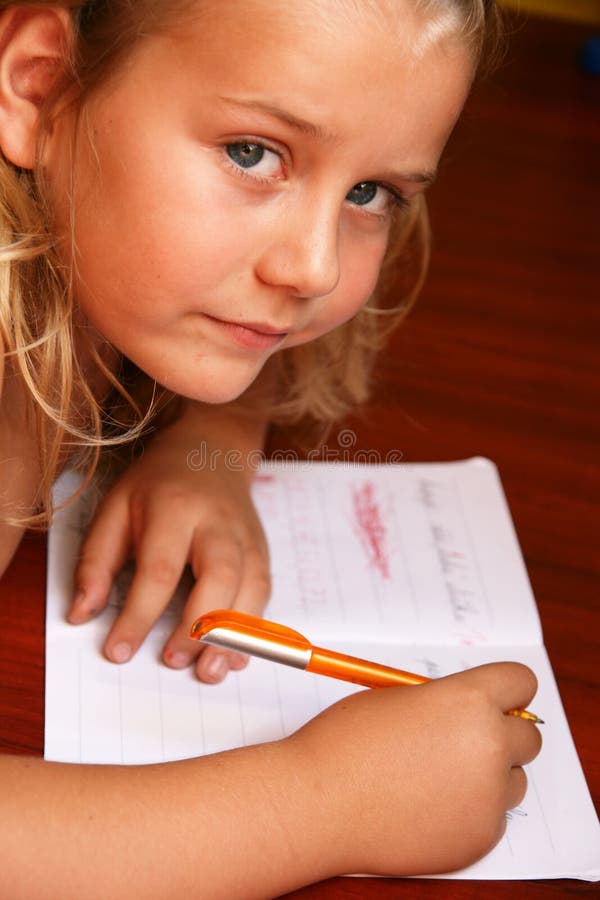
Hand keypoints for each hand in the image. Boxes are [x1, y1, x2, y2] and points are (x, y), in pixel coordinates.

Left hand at [68, 414, 269, 681]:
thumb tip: (82, 614)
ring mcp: (247, 537)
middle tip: (172, 661)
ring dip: (234, 637)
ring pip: (251, 589)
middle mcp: (218, 522)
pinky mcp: (263, 552)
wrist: (212, 449)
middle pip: (219, 576)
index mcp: (174, 507)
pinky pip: (264, 595)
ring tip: (209, 672)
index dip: (139, 615)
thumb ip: (96, 560)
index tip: (118, 651)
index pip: (159, 568)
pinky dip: (254, 631)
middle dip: (199, 627)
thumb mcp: (115, 507)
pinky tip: (236, 658)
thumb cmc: (158, 483)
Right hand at [288, 662, 542, 876]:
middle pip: (527, 736)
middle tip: (461, 743)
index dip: (506, 690)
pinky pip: (491, 818)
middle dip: (501, 736)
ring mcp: (488, 795)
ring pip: (513, 781)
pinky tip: (424, 809)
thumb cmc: (346, 742)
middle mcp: (489, 745)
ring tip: (433, 779)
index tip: (494, 700)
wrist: (319, 802)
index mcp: (468, 700)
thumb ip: (442, 702)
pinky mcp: (481, 836)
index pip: (520, 682)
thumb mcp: (395, 698)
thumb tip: (469, 710)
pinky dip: (467, 813)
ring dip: (487, 777)